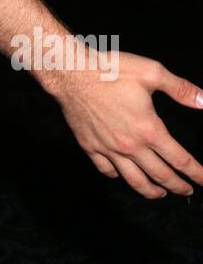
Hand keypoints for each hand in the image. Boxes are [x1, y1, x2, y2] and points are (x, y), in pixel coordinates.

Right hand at [53, 51, 202, 198]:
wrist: (72, 73)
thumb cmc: (111, 70)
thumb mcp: (152, 72)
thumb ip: (181, 89)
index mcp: (149, 130)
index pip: (179, 159)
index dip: (196, 173)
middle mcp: (131, 146)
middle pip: (160, 175)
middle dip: (178, 186)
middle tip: (187, 191)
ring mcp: (109, 149)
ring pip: (134, 180)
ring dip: (151, 191)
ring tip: (160, 194)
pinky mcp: (90, 146)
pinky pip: (107, 170)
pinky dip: (118, 176)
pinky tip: (123, 175)